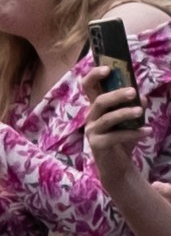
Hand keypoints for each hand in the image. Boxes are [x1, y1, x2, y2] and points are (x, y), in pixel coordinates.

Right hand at [85, 76, 147, 191]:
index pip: (88, 86)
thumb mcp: (129, 122)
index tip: (108, 68)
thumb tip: (142, 98)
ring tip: (140, 111)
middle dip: (116, 94)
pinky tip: (147, 131)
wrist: (117, 167)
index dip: (94, 75)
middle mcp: (91, 116)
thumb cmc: (121, 140)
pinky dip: (133, 133)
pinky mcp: (98, 145)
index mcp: (96, 107)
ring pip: (108, 118)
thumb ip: (133, 109)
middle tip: (133, 91)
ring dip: (125, 113)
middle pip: (99, 100)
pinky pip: (117, 136)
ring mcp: (92, 131)